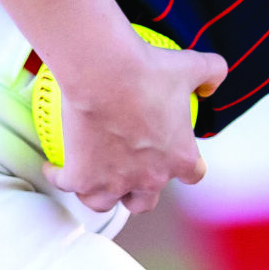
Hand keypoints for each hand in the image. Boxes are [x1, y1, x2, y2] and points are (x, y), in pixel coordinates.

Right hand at [40, 32, 226, 213]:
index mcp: (180, 158)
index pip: (193, 174)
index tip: (175, 157)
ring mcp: (114, 182)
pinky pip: (66, 185)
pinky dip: (59, 178)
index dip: (187, 168)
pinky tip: (53, 167)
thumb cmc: (148, 70)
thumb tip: (215, 79)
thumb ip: (212, 72)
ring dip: (100, 194)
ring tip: (92, 180)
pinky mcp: (82, 178)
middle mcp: (150, 178)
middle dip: (139, 194)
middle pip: (145, 200)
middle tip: (130, 174)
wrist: (106, 72)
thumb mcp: (190, 66)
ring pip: (104, 203)